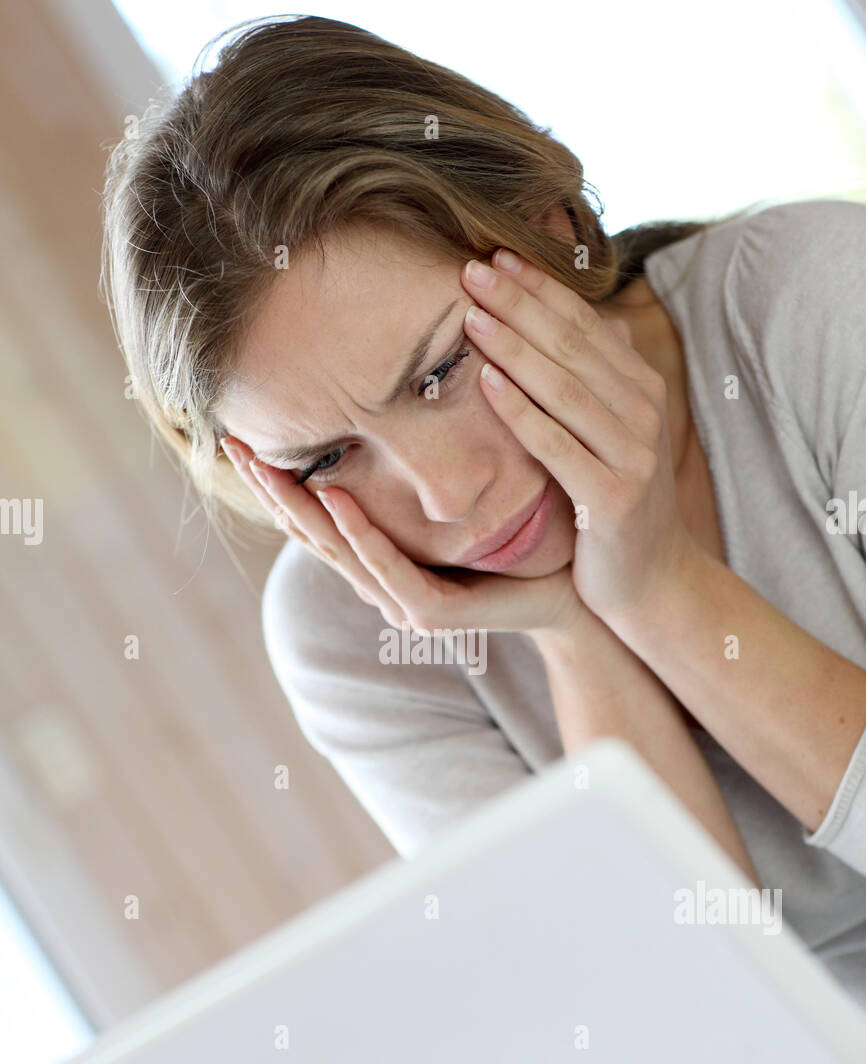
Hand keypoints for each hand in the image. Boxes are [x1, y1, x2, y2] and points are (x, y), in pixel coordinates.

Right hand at [225, 441, 584, 638]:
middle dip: (269, 489)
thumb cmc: (522, 534)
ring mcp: (404, 601)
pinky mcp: (433, 613)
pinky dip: (360, 534)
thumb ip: (421, 456)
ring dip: (298, 507)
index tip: (241, 430)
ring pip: (338, 550)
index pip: (317, 510)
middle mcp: (383, 580)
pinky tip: (336, 498)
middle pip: (311, 531)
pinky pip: (388, 567)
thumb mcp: (460, 487)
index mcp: (383, 554)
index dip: (277, 476)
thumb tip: (394, 385)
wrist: (575, 589)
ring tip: (264, 466)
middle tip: (230, 443)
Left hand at [460, 250, 693, 625]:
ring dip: (516, 347)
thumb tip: (581, 315)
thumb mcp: (612, 433)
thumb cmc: (614, 503)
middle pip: (572, 345)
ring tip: (471, 316)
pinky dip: (522, 411)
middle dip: (520, 304)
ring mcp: (632, 455)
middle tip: (470, 271)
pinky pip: (557, 445)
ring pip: (564, 388)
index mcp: (641, 388)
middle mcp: (644, 412)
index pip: (584, 323)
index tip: (494, 256)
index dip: (539, 287)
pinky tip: (488, 383)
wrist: (650, 579)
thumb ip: (596, 379)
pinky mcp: (612, 497)